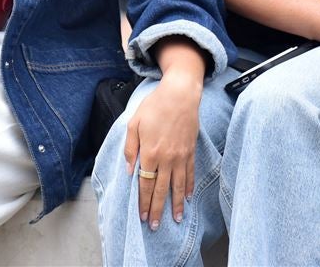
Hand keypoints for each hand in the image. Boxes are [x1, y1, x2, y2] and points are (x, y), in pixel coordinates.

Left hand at [123, 40, 204, 231]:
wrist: (180, 94)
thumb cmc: (154, 107)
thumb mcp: (134, 123)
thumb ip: (130, 148)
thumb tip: (129, 170)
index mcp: (149, 152)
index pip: (145, 183)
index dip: (144, 201)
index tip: (142, 216)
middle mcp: (166, 158)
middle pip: (161, 189)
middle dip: (158, 209)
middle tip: (155, 226)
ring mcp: (180, 156)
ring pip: (178, 186)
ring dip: (176, 204)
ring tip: (175, 220)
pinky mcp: (190, 151)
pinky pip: (190, 173)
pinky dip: (189, 187)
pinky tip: (187, 198)